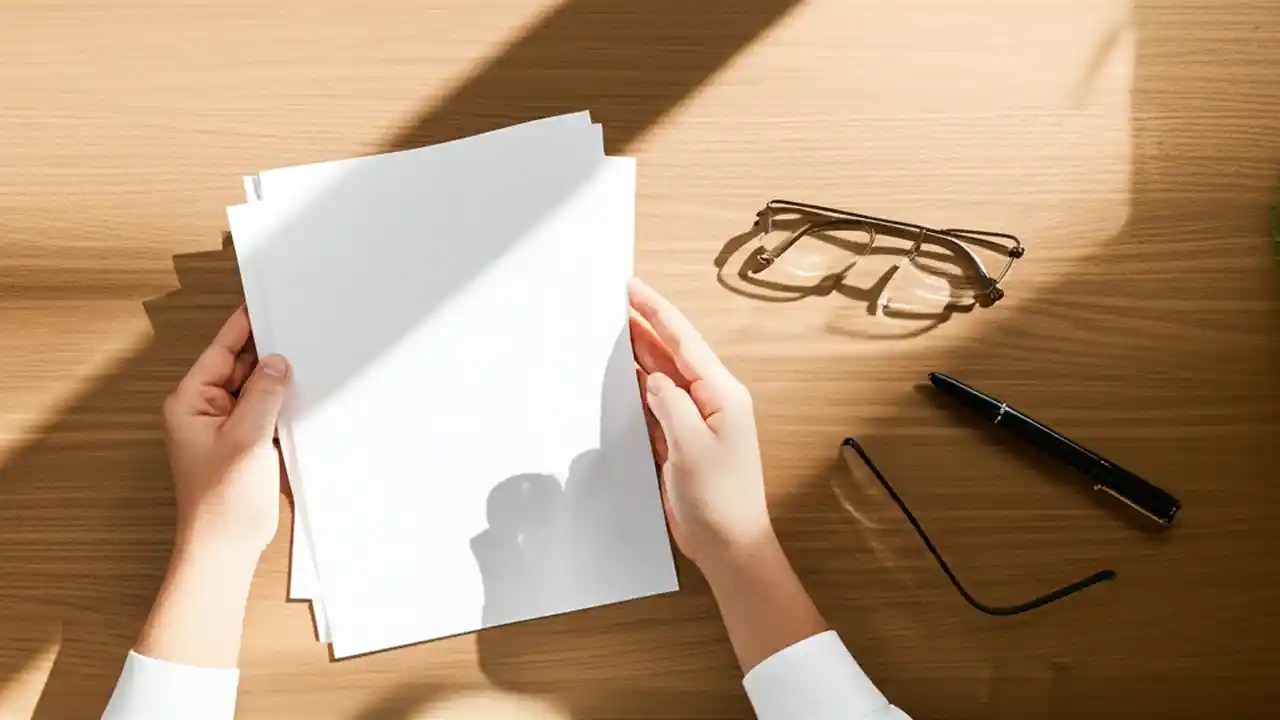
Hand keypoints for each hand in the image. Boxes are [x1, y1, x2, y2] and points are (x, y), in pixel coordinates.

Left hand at [161, 306, 289, 554]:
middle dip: (268, 356)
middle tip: (299, 336)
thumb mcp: (246, 438)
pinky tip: (302, 399)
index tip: (265, 304)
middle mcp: (205, 411)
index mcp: (190, 403)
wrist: (226, 548)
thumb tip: (277, 362)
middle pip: (240, 367)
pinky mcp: (246, 444)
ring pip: (256, 390)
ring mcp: (226, 428)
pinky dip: (282, 406)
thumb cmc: (221, 502)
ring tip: (305, 366)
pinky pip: (265, 413)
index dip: (243, 326)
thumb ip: (263, 394)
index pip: (219, 351)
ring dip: (277, 384)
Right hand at [628, 278, 773, 568]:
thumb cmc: (718, 500)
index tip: (631, 286)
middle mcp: (711, 400)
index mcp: (722, 394)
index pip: (684, 341)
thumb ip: (670, 404)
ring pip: (662, 376)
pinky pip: (657, 404)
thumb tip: (652, 378)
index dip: (656, 311)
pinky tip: (621, 376)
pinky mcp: (683, 440)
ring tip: (611, 329)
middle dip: (644, 325)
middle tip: (612, 300)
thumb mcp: (690, 446)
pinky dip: (638, 388)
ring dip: (638, 354)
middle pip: (672, 353)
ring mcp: (697, 420)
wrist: (729, 544)